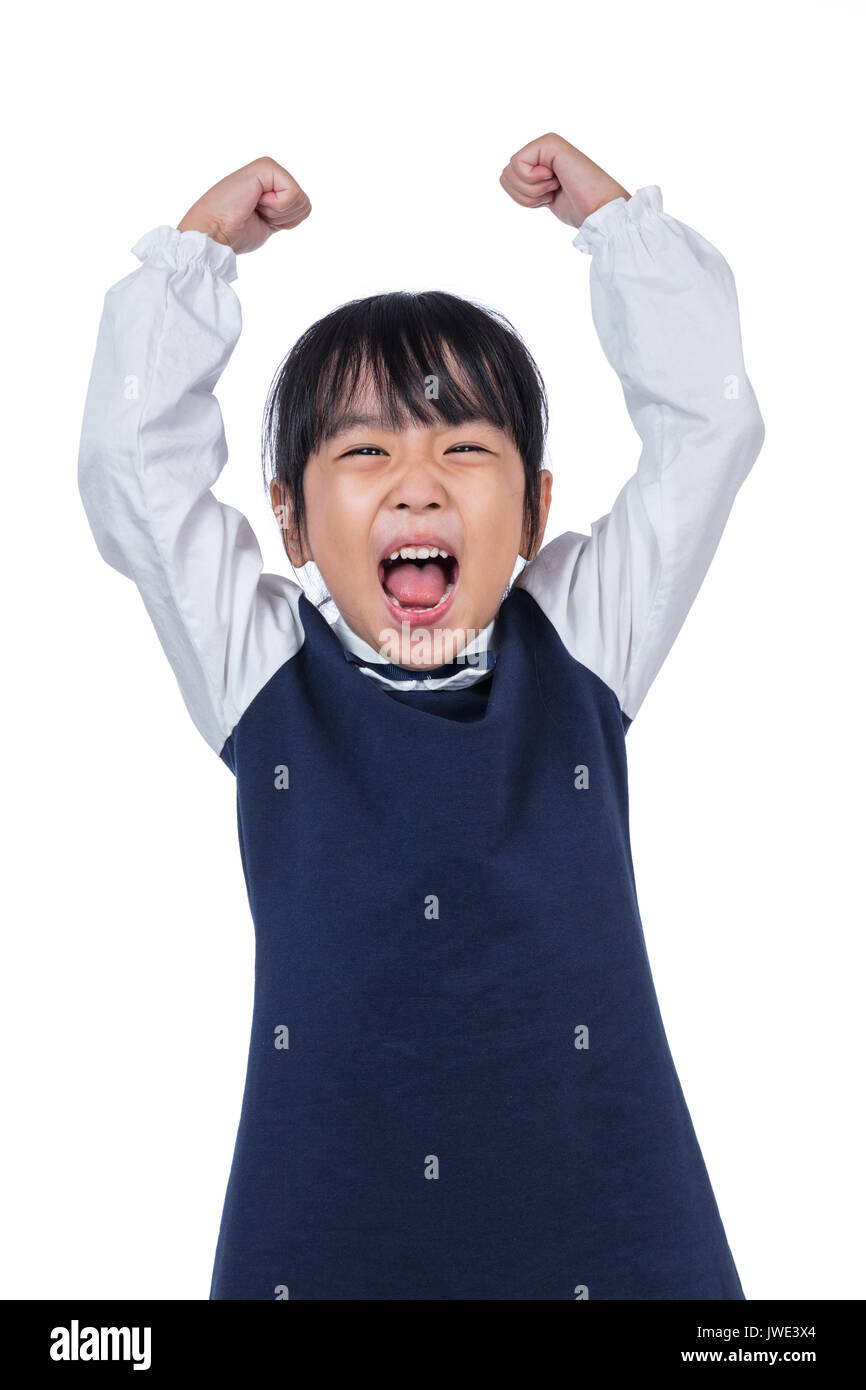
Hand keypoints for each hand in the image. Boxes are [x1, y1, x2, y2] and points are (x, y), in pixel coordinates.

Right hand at [177, 156, 310, 253]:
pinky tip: (255, 202)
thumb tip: (305, 206)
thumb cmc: (234, 233)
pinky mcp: (265, 167)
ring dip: (278, 214)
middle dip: (284, 219)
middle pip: (305, 204)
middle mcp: (270, 173)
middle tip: (257, 214)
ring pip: (300, 199)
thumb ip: (285, 211)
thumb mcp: (269, 223)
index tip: (262, 220)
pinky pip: (293, 193)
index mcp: (271, 186)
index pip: (303, 208)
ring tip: (253, 208)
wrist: (214, 233)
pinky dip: (276, 207)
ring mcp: (267, 168)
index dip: (287, 223)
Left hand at [500, 133, 629, 230]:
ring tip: (554, 187)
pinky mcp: (550, 143)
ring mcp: (547, 144)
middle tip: (551, 193)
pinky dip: (532, 181)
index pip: (506, 179)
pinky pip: (517, 164)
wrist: (599, 210)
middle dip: (525, 195)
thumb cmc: (577, 208)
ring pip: (509, 171)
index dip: (523, 198)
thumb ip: (524, 184)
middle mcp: (543, 149)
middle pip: (505, 175)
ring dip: (531, 190)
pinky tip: (555, 179)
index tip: (548, 198)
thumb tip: (502, 175)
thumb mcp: (541, 197)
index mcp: (541, 161)